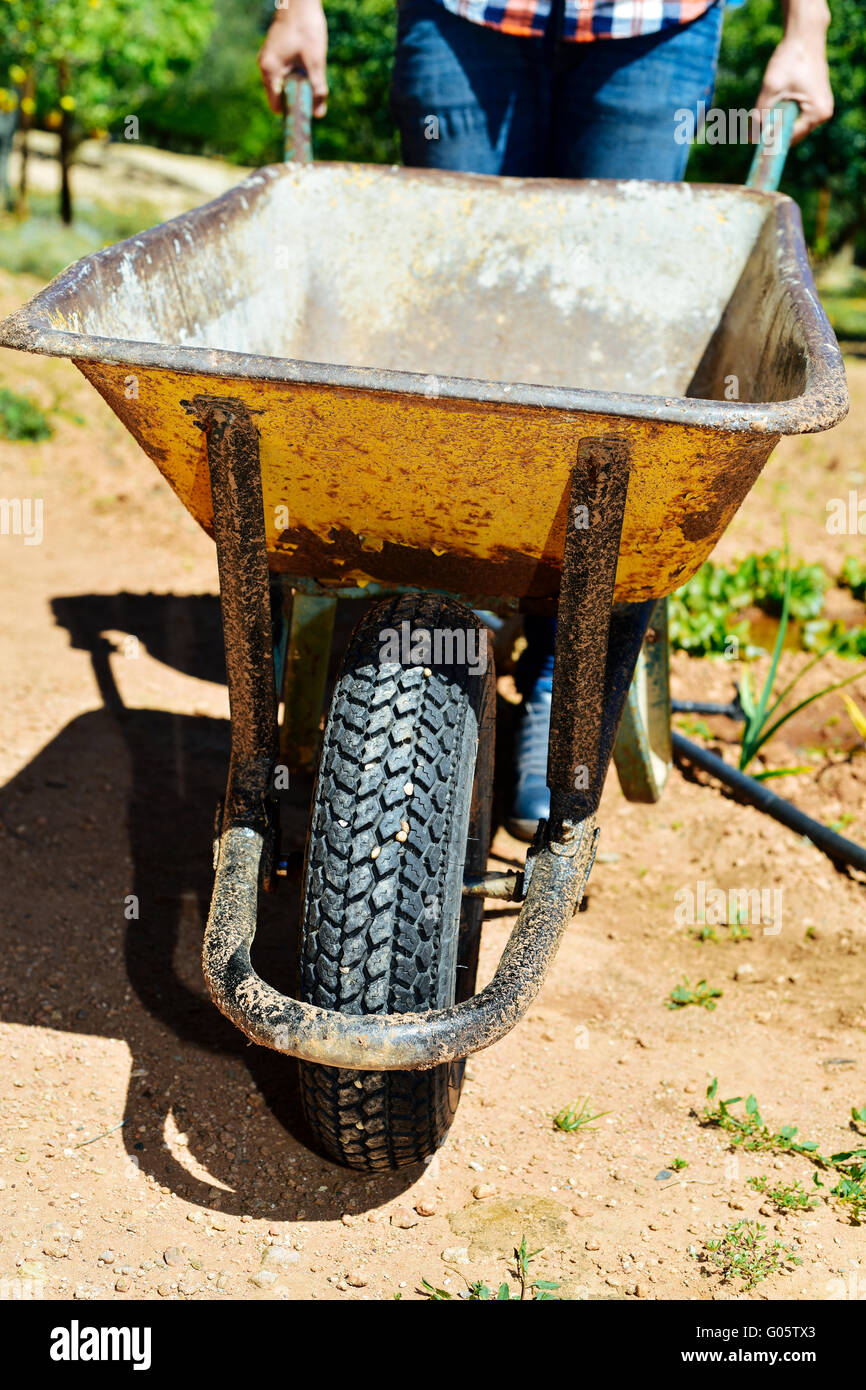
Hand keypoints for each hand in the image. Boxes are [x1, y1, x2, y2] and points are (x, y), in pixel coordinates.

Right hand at [258, 0, 327, 117]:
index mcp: (270, 70)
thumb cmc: (306, 28)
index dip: (291, 113)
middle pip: (280, 97)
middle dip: (296, 100)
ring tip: (311, 75)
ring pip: (283, 85)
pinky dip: (296, 76)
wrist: (300, 1)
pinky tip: (307, 66)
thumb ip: (317, 89)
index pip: (276, 105)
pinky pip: (285, 74)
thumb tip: (318, 116)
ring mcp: (269, 60)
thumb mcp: (316, 61)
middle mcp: (265, 67)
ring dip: (298, 86)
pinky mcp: (275, 55)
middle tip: (313, 97)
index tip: (306, 115)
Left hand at [753, 1, 832, 143]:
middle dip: (773, 130)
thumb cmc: (790, 58)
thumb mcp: (770, 88)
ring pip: (793, 125)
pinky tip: (776, 99)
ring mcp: (821, 108)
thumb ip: (761, 114)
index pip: (790, 138)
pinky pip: (796, 115)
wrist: (804, 35)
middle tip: (752, 126)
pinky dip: (783, 112)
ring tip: (767, 104)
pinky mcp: (815, 101)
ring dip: (777, 120)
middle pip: (792, 134)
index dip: (770, 141)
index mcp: (817, 113)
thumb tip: (752, 138)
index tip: (752, 145)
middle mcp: (823, 114)